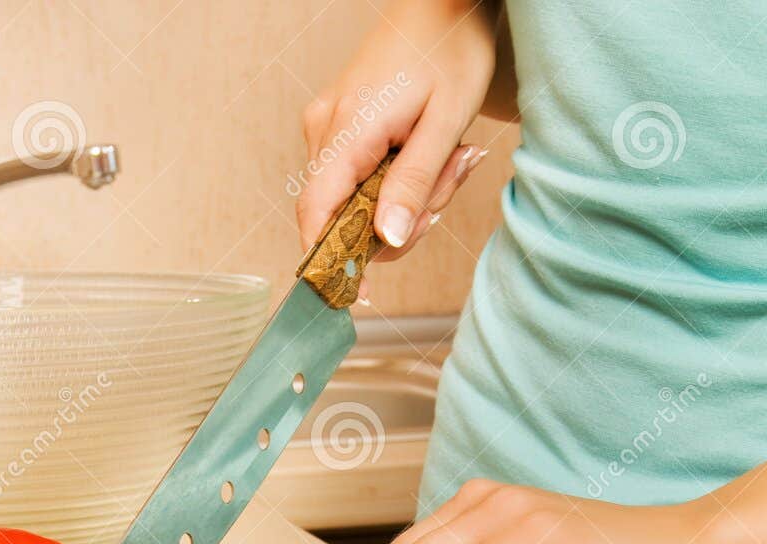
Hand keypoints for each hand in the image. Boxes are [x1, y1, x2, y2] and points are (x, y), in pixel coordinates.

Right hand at [297, 0, 498, 268]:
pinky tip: (424, 155)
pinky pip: (356, 175)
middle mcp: (323, 129)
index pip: (315, 215)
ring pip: (352, 198)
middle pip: (339, 214)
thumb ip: (413, 184)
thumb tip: (386, 241)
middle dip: (395, 220)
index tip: (358, 292)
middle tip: (446, 186)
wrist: (445, 1)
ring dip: (401, 198)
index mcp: (346, 130)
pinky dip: (393, 179)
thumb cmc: (450, 49)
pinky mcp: (337, 124)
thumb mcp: (445, 123)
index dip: (331, 261)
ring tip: (447, 159)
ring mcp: (326, 125)